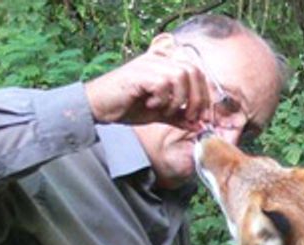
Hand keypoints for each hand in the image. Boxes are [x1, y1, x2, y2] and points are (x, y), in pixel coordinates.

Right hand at [84, 39, 210, 129]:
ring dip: (178, 99)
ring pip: (180, 75)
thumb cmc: (127, 107)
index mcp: (166, 65)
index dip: (204, 95)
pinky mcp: (138, 72)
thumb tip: (201, 126)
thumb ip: (180, 116)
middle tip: (191, 117)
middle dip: (197, 99)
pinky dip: (162, 99)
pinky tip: (150, 105)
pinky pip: (163, 83)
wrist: (98, 107)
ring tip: (165, 111)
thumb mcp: (160, 113)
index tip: (203, 117)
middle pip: (193, 71)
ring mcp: (148, 63)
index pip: (197, 72)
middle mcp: (158, 59)